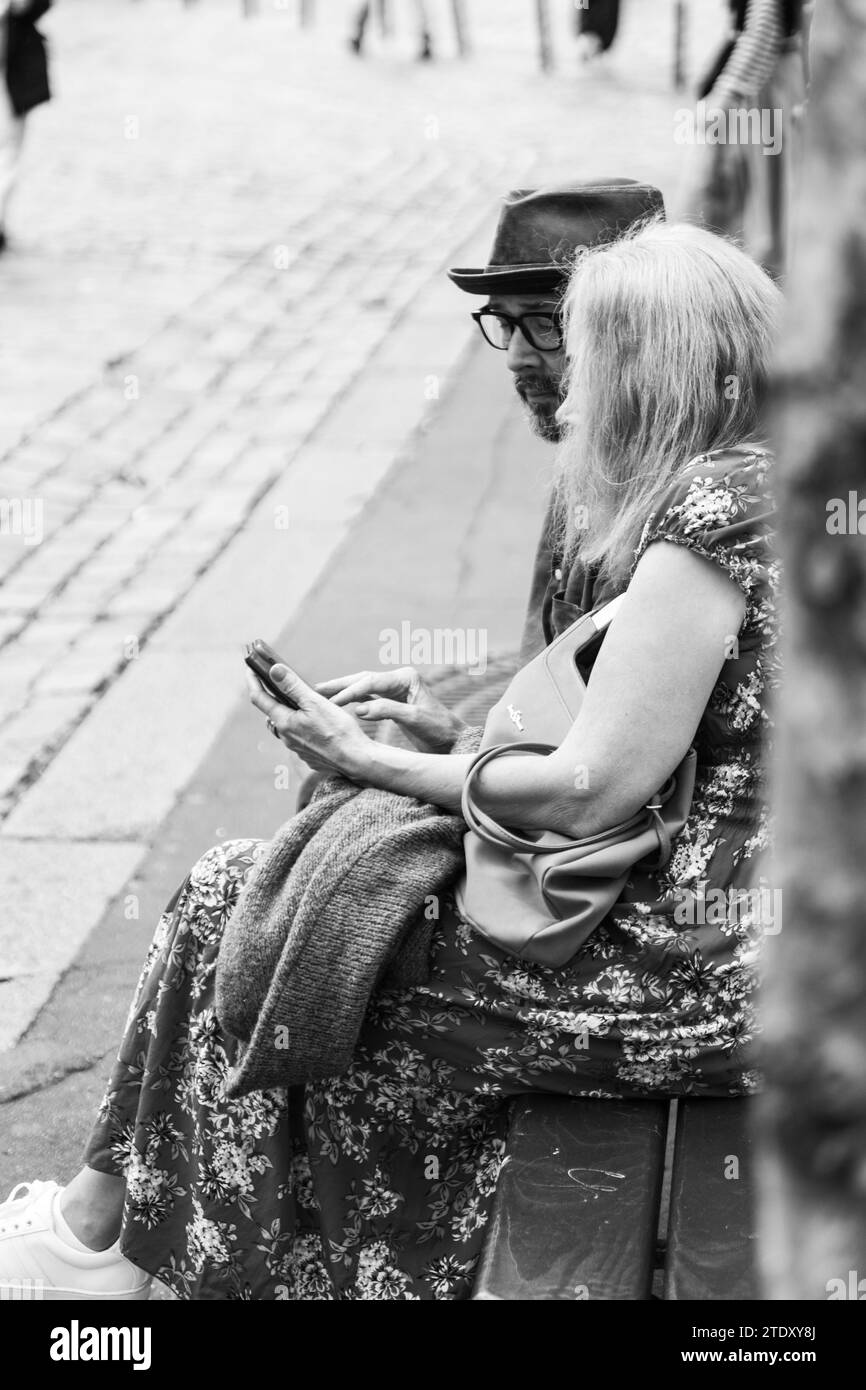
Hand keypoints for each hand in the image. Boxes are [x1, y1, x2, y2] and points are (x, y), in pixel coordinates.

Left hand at [245, 663, 371, 779]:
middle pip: (272, 712)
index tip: (250, 667)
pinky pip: (299, 736)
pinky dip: (302, 725)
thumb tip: (274, 670)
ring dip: (288, 712)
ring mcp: (297, 748)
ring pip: (286, 725)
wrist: (356, 760)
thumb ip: (293, 686)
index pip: (259, 698)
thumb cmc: (338, 731)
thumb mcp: (315, 702)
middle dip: (272, 696)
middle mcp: (286, 737)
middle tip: (276, 682)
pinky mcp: (308, 754)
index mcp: (284, 722)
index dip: (253, 680)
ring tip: (298, 701)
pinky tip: (315, 722)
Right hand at [316, 667, 466, 752]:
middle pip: (363, 679)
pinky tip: (337, 703)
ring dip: (342, 690)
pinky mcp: (391, 700)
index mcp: (406, 678)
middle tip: (316, 690)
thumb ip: (387, 711)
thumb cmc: (438, 729)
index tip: (333, 702)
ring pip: (362, 687)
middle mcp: (399, 679)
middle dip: (340, 685)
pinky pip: (367, 697)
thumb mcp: (414, 719)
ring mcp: (394, 689)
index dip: (350, 692)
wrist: (451, 740)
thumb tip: (358, 709)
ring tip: (320, 694)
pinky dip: (351, 699)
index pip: (371, 682)